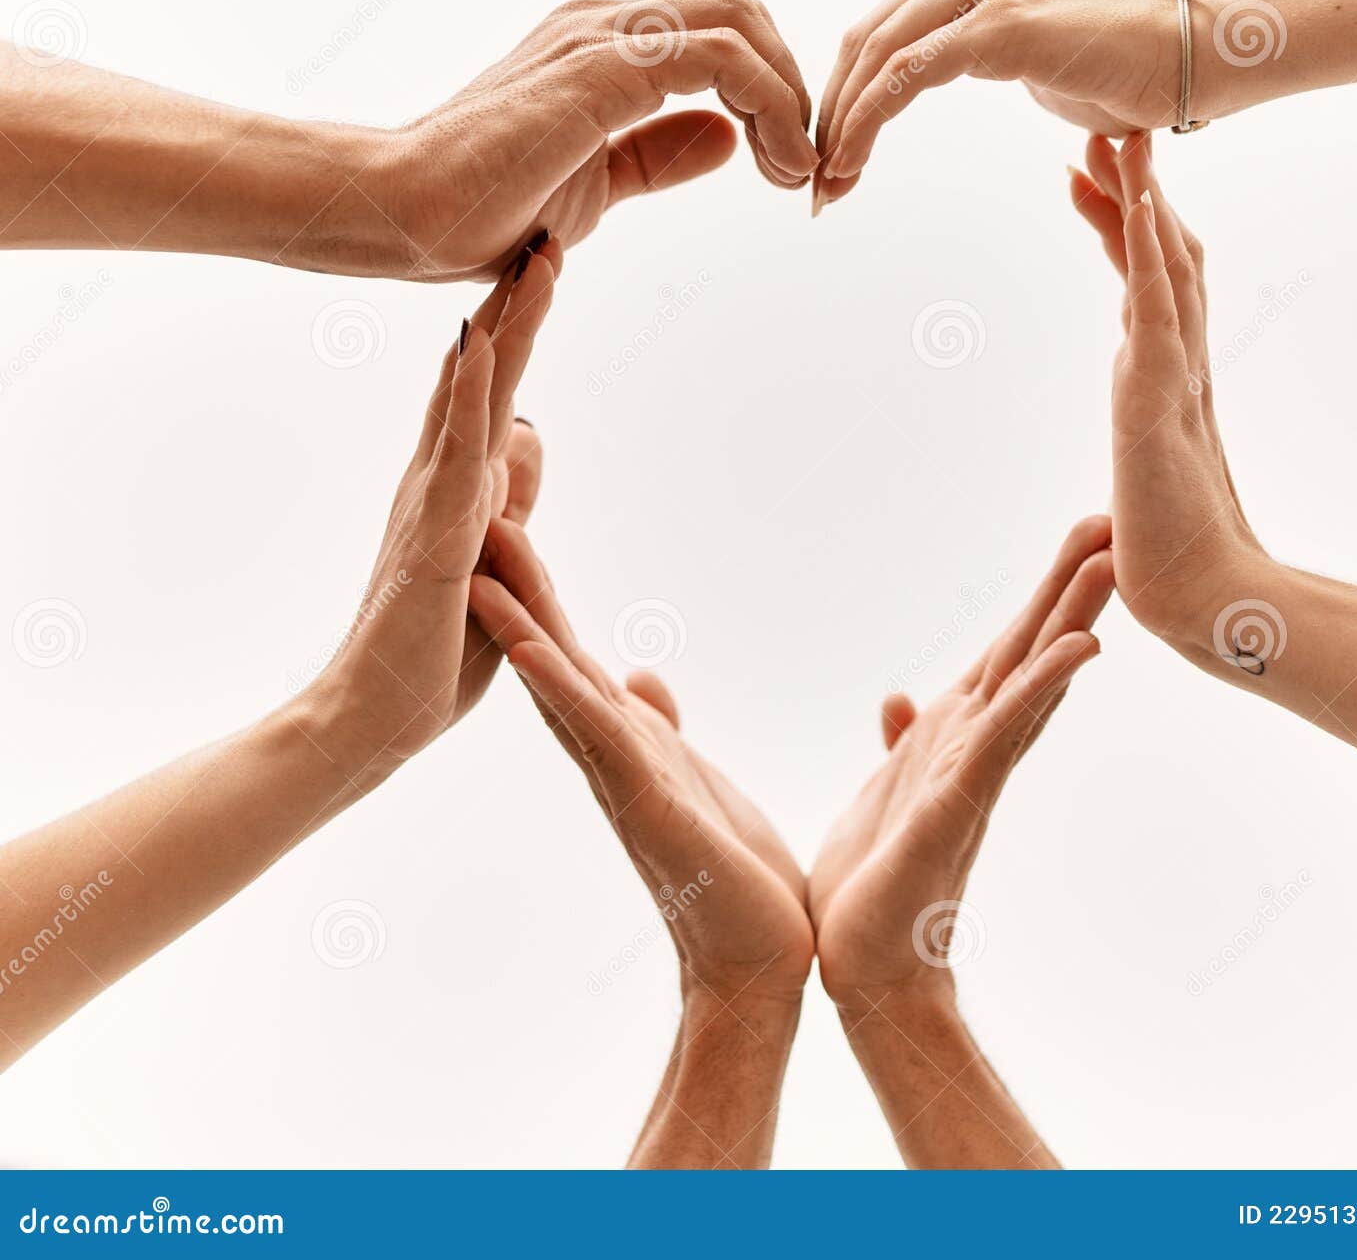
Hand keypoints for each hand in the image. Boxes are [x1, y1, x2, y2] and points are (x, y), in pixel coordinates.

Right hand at [303, 244, 558, 782]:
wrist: (376, 718)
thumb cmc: (435, 649)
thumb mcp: (494, 558)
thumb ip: (508, 499)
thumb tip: (529, 439)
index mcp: (456, 485)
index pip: (494, 391)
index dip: (521, 329)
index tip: (549, 267)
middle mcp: (439, 477)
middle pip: (483, 374)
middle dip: (517, 302)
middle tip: (549, 229)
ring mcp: (433, 500)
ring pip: (473, 394)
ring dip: (505, 323)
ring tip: (534, 256)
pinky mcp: (436, 536)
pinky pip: (456, 452)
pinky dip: (470, 393)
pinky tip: (482, 341)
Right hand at [378, 0, 817, 279]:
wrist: (404, 212)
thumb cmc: (478, 207)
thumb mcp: (594, 185)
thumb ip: (656, 155)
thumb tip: (728, 138)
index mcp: (603, 48)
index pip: (719, 34)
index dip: (772, 92)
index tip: (789, 164)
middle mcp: (605, 27)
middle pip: (741, 14)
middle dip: (794, 86)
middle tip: (804, 163)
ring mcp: (602, 39)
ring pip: (740, 24)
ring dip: (791, 98)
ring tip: (796, 169)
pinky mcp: (602, 69)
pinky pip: (718, 58)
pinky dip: (769, 104)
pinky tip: (775, 162)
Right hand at [468, 519, 813, 1006]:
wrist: (759, 955)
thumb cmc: (729, 872)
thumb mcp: (692, 776)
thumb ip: (658, 728)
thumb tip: (638, 680)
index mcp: (624, 744)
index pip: (569, 657)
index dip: (538, 596)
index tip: (507, 532)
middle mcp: (609, 756)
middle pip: (551, 659)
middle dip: (517, 592)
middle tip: (477, 521)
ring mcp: (620, 779)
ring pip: (559, 689)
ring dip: (521, 629)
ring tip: (481, 572)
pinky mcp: (645, 802)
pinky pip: (596, 733)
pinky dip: (562, 688)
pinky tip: (532, 648)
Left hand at [808, 521, 1113, 1007]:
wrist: (865, 966)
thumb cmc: (875, 883)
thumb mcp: (884, 791)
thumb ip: (904, 742)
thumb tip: (900, 699)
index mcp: (956, 736)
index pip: (1009, 652)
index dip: (1045, 597)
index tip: (1084, 542)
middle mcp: (977, 745)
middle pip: (1031, 649)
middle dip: (1069, 586)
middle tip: (1115, 520)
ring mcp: (974, 772)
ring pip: (1030, 679)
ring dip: (1068, 619)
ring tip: (1109, 563)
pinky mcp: (957, 803)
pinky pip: (1005, 735)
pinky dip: (1041, 689)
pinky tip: (1078, 650)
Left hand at [814, 0, 1173, 210]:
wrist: (1193, 59)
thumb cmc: (1118, 68)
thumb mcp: (1023, 54)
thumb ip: (967, 53)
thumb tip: (919, 79)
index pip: (880, 28)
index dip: (841, 95)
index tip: (827, 157)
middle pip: (866, 39)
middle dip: (831, 116)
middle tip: (813, 182)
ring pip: (878, 54)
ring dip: (843, 126)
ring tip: (828, 185)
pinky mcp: (1001, 22)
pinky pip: (909, 73)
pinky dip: (870, 121)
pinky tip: (852, 163)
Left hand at [1067, 132, 1267, 649]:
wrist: (1204, 598)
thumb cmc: (1172, 551)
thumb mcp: (1146, 477)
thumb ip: (1144, 442)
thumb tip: (1130, 440)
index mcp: (1172, 380)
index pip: (1151, 285)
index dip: (1127, 227)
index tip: (1095, 178)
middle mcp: (1181, 365)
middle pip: (1160, 256)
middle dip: (1133, 190)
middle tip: (1104, 125)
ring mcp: (1177, 375)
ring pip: (1162, 265)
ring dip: (1139, 196)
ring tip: (1116, 133)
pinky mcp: (1164, 396)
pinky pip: (1156, 307)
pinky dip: (1144, 250)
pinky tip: (1134, 201)